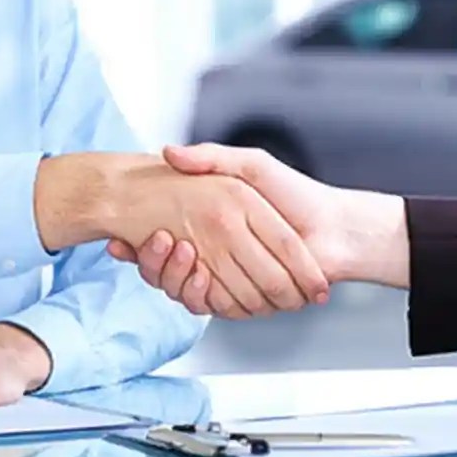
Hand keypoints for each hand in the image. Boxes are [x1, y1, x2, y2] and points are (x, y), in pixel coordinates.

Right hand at [109, 145, 408, 316]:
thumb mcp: (250, 166)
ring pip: (182, 289)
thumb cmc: (297, 194)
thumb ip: (211, 158)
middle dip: (151, 261)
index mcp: (215, 226)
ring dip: (170, 275)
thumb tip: (168, 152)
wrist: (336, 229)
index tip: (121, 237)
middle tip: (141, 241)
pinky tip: (198, 271)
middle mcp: (217, 255)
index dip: (142, 243)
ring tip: (173, 248)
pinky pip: (209, 304)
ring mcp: (228, 280)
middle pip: (166, 269)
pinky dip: (198, 292)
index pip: (163, 242)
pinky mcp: (243, 301)